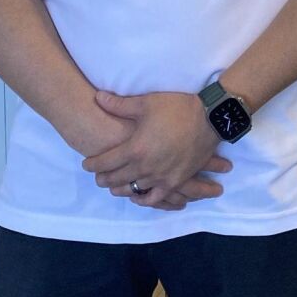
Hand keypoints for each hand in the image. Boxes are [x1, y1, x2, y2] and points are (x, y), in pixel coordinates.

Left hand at [81, 89, 231, 210]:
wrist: (210, 118)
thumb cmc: (176, 108)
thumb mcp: (147, 102)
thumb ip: (119, 104)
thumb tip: (97, 97)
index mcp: (135, 149)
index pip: (105, 162)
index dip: (92, 165)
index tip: (87, 164)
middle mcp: (144, 167)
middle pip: (115, 179)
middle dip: (103, 179)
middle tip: (98, 177)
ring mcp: (160, 177)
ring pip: (132, 190)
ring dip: (120, 189)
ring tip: (114, 186)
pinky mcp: (175, 181)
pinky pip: (155, 198)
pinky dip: (143, 199)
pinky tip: (138, 196)